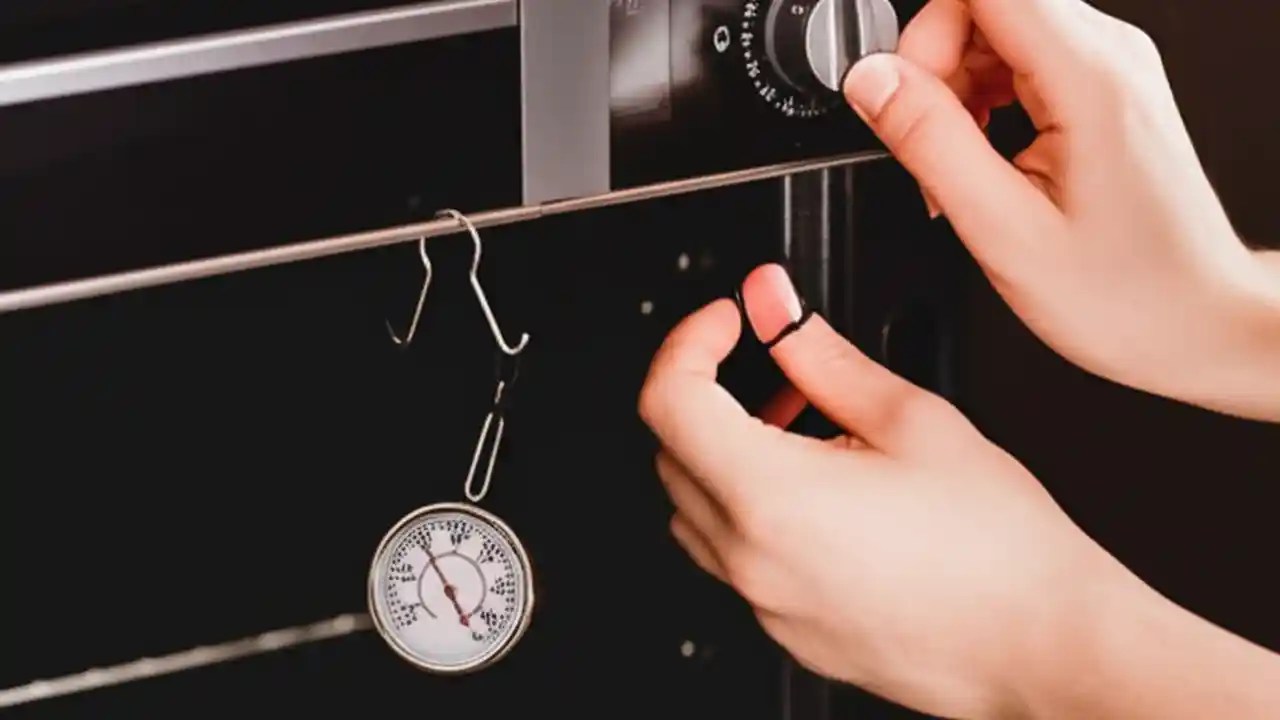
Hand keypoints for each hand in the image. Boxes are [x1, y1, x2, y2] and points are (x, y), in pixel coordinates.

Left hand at [639, 265, 1279, 718]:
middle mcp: (750, 559)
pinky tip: (819, 493)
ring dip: (725, 455)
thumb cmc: (998, 550)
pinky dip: (750, 511)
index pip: (668, 400)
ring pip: (695, 510)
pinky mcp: (786, 631)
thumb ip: (823, 355)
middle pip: (672, 454)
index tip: (724, 322)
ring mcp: (763, 604)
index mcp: (769, 497)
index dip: (688, 342)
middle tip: (777, 368)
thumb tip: (776, 308)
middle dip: (708, 394)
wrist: (1044, 645)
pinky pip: (734, 558)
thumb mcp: (911, 420)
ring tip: (804, 429)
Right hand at [841, 0, 1279, 420]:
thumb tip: (871, 79)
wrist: (1195, 321)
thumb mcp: (1003, 229)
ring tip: (955, 167)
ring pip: (994, 32)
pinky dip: (980, 104)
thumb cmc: (1125, 293)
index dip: (926, 32)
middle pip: (984, 4)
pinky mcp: (1100, 90)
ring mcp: (1107, 69)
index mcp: (1091, 78)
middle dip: (933, 67)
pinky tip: (980, 161)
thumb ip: (930, 142)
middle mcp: (1108, 56)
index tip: (903, 94)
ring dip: (952, 91)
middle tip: (926, 144)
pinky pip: (1016, 63)